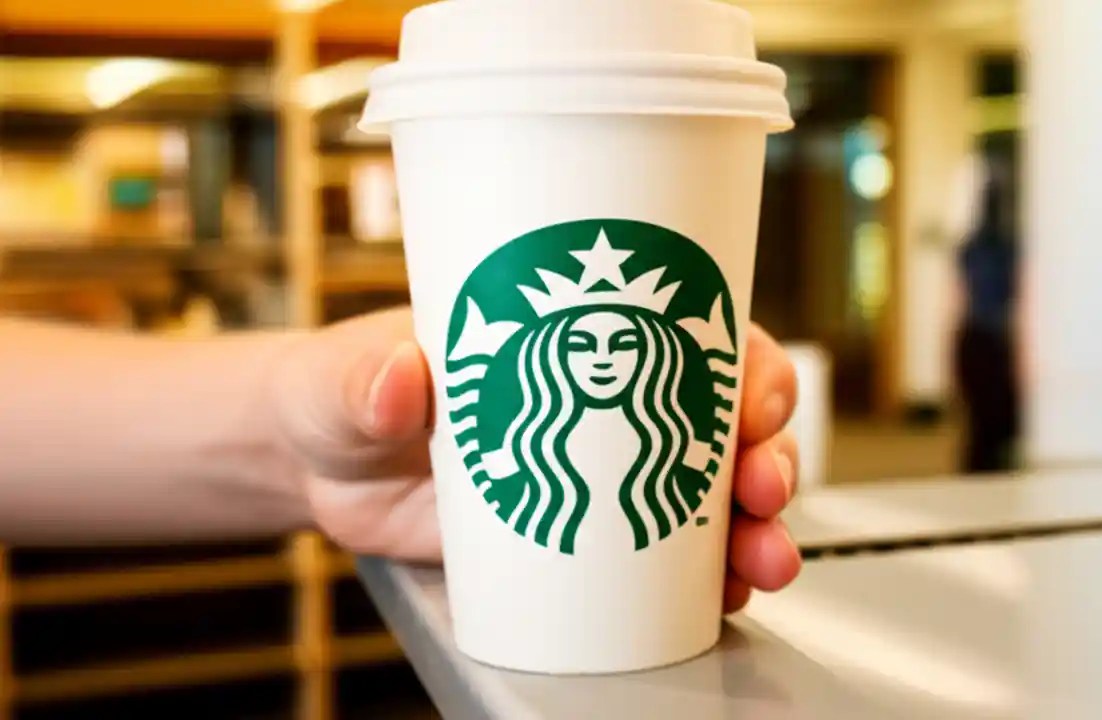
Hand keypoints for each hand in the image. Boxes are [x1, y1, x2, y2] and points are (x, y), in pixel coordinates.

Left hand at [270, 307, 801, 612]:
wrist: (322, 472)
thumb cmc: (342, 392)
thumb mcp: (346, 379)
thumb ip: (365, 381)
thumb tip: (402, 378)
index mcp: (575, 333)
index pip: (690, 334)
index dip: (745, 364)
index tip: (753, 402)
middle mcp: (608, 400)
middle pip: (726, 420)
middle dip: (767, 456)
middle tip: (761, 492)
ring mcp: (604, 470)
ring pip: (714, 494)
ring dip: (755, 528)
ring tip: (758, 561)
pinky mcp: (586, 535)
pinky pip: (668, 558)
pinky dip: (709, 578)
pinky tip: (722, 595)